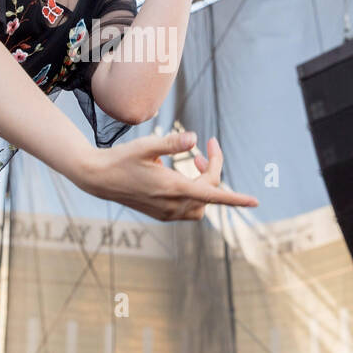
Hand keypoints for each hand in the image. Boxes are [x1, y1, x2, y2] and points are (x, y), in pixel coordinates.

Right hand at [71, 130, 258, 221]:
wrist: (98, 179)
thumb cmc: (121, 159)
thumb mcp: (146, 145)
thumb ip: (171, 142)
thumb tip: (194, 137)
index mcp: (173, 188)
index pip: (213, 194)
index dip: (236, 199)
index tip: (255, 202)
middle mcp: (173, 205)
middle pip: (209, 192)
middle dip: (213, 169)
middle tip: (207, 146)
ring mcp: (167, 213)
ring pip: (201, 204)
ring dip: (205, 184)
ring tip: (195, 161)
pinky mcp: (162, 214)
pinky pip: (189, 208)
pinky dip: (194, 192)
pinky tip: (181, 173)